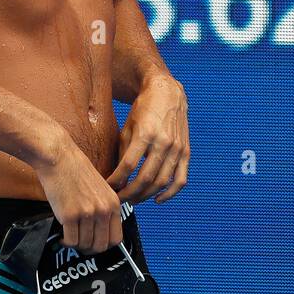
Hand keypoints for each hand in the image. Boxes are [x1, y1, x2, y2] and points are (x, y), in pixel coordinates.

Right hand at [32, 131, 122, 254]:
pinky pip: (71, 241)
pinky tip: (62, 234)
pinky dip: (65, 242)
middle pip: (101, 246)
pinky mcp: (70, 215)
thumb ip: (103, 208)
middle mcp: (103, 210)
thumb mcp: (100, 188)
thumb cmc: (76, 170)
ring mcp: (87, 213)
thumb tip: (100, 231)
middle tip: (80, 243)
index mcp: (113, 203)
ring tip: (70, 236)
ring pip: (85, 245)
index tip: (95, 243)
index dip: (105, 245)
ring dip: (76, 244)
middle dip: (89, 249)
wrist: (59, 158)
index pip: (116, 238)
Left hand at [107, 74, 189, 203]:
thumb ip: (123, 152)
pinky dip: (170, 193)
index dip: (116, 181)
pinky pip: (180, 179)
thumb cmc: (143, 109)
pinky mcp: (186, 152)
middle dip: (129, 193)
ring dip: (145, 196)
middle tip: (118, 199)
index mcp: (146, 133)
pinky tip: (157, 199)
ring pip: (161, 182)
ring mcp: (177, 148)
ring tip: (133, 200)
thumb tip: (116, 178)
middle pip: (145, 178)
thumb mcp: (128, 126)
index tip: (108, 187)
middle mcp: (164, 142)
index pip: (128, 166)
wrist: (167, 93)